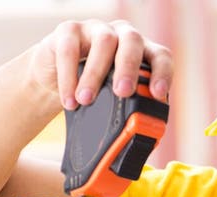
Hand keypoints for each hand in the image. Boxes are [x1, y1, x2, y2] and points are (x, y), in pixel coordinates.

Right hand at [30, 19, 172, 110]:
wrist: (54, 76)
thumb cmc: (93, 89)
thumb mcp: (114, 100)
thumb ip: (129, 113)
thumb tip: (140, 147)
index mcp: (141, 53)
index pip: (160, 56)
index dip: (162, 73)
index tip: (157, 94)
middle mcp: (122, 36)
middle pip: (133, 41)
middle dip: (130, 67)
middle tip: (122, 92)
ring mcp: (96, 29)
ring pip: (104, 41)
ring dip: (96, 73)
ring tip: (86, 100)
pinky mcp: (68, 30)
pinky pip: (70, 48)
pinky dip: (69, 76)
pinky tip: (69, 99)